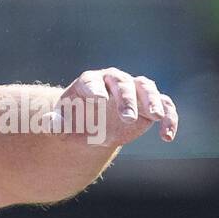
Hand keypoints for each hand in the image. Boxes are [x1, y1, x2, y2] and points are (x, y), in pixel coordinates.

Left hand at [45, 68, 178, 145]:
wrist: (92, 128)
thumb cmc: (74, 123)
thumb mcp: (63, 126)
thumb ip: (56, 124)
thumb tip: (49, 122)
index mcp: (88, 82)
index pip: (92, 81)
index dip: (95, 89)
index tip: (99, 101)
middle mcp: (113, 81)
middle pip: (123, 83)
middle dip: (126, 99)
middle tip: (128, 118)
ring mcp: (134, 91)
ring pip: (147, 88)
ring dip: (153, 100)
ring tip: (156, 117)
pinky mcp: (149, 104)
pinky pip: (165, 106)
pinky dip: (169, 118)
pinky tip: (166, 136)